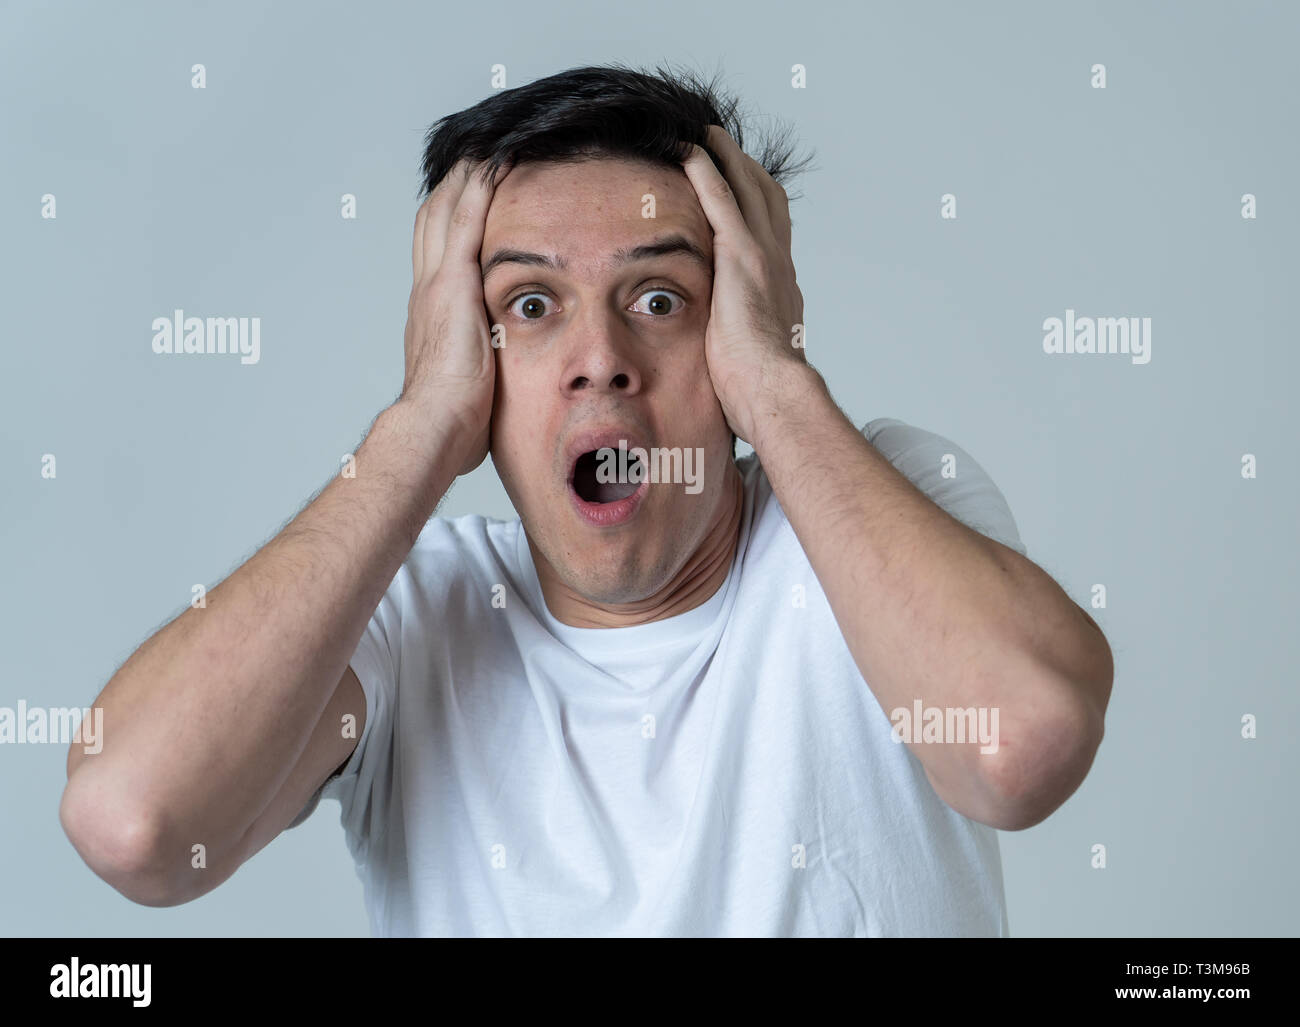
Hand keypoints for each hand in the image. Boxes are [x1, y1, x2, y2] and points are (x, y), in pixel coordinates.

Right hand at [401, 157, 511, 475]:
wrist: (432, 427)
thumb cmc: (451, 425)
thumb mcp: (468, 391)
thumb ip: (478, 380)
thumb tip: (491, 398)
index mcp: (431, 316)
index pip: (437, 256)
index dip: (447, 224)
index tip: (462, 201)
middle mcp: (428, 293)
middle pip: (433, 221)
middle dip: (452, 187)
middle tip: (474, 156)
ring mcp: (438, 286)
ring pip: (446, 212)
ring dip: (466, 176)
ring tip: (488, 145)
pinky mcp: (454, 285)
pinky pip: (467, 222)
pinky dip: (479, 188)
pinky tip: (496, 162)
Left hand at [679, 125, 809, 444]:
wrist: (772, 389)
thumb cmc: (758, 388)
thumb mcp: (750, 357)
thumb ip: (739, 342)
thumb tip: (724, 354)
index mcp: (780, 287)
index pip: (772, 232)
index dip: (758, 203)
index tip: (743, 184)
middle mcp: (778, 263)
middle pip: (766, 199)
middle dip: (746, 168)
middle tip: (723, 144)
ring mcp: (764, 256)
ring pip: (748, 189)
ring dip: (727, 158)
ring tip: (705, 135)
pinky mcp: (743, 256)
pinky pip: (723, 201)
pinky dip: (707, 172)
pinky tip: (689, 152)